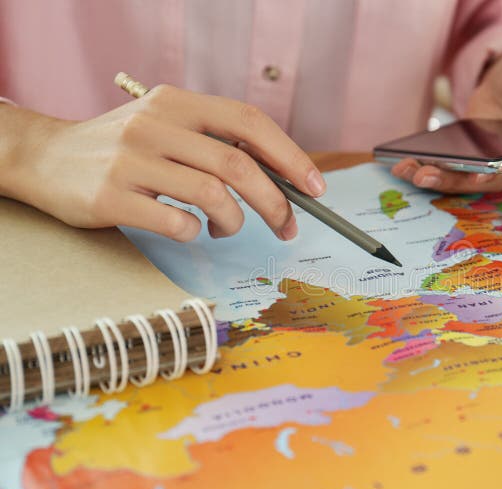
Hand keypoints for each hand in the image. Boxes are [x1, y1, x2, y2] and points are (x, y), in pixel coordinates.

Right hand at [0, 86, 324, 241]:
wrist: (45, 158)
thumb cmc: (123, 149)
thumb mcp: (167, 125)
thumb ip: (215, 141)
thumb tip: (284, 178)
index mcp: (177, 101)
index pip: (248, 121)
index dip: (290, 155)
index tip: (315, 187)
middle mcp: (154, 124)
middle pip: (237, 164)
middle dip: (275, 201)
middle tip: (287, 226)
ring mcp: (130, 160)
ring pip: (212, 194)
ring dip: (234, 221)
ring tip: (226, 228)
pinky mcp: (110, 197)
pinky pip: (175, 222)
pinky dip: (194, 233)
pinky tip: (189, 230)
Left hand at [392, 45, 501, 193]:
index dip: (495, 177)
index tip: (476, 179)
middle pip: (479, 182)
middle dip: (451, 181)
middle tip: (424, 174)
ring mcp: (485, 166)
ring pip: (459, 180)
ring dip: (432, 178)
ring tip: (405, 169)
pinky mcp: (467, 159)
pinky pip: (446, 169)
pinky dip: (424, 168)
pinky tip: (402, 162)